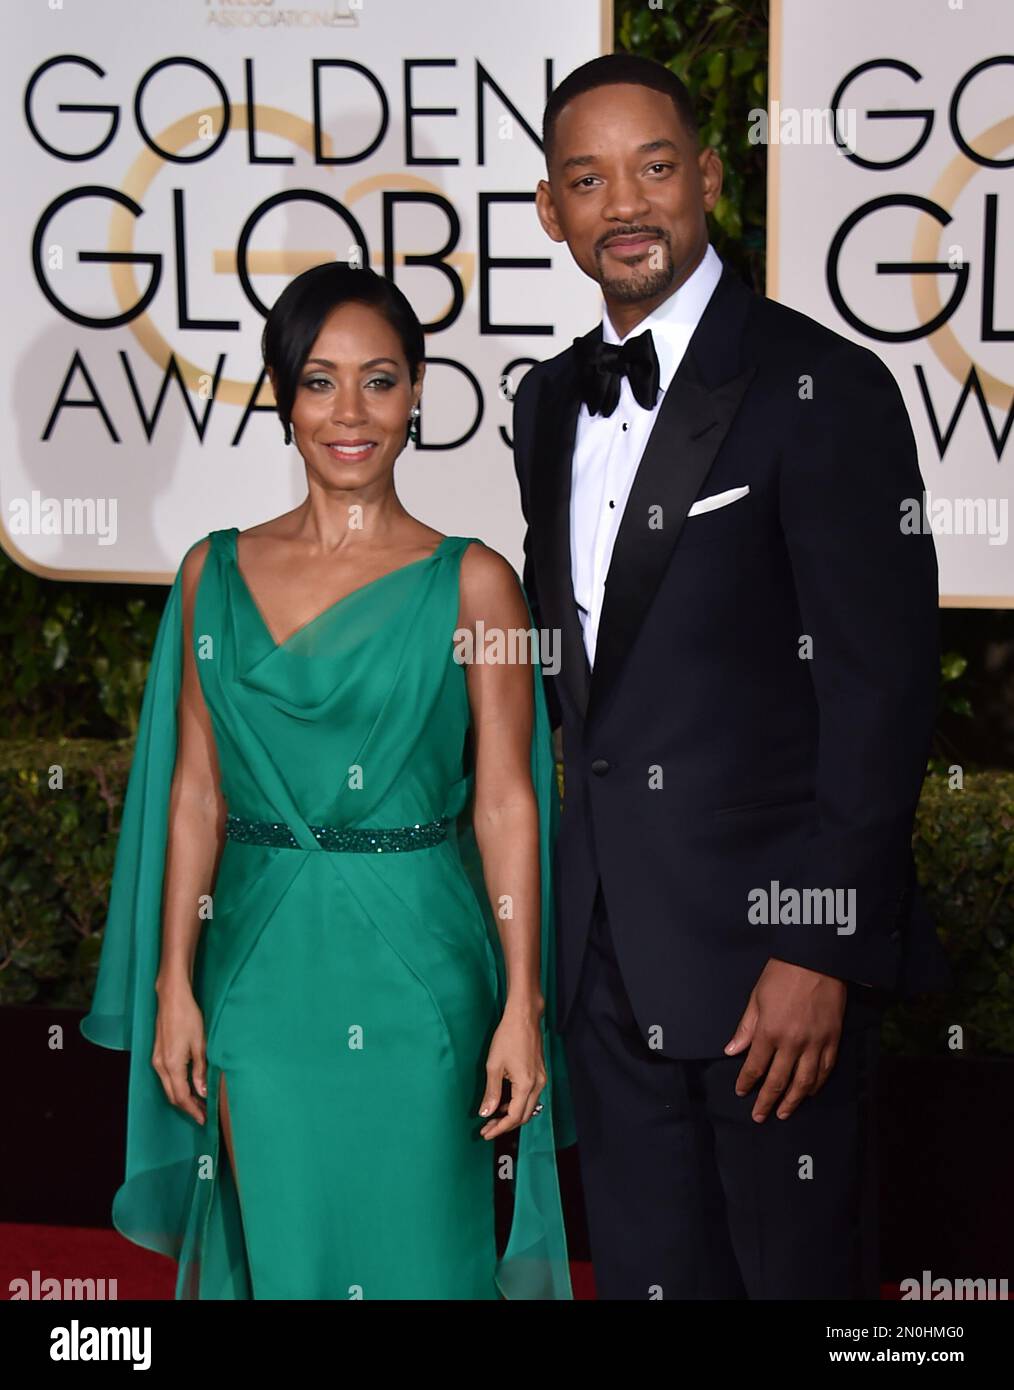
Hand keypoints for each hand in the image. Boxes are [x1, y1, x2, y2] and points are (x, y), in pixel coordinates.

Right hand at [152, 979, 207, 1123]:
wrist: (171, 998)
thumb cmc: (188, 1017)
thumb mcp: (200, 1044)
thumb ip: (200, 1069)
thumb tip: (202, 1091)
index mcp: (172, 1064)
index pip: (182, 1096)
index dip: (193, 1109)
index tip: (204, 1119)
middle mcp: (160, 1065)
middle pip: (172, 1095)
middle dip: (188, 1107)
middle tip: (204, 1115)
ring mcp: (156, 1060)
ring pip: (168, 1088)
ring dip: (182, 1098)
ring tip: (199, 1103)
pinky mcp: (157, 1054)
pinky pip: (166, 1078)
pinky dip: (177, 1086)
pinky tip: (189, 1086)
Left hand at [477, 1004, 546, 1139]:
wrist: (524, 1017)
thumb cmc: (508, 1037)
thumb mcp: (494, 1066)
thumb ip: (491, 1092)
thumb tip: (486, 1113)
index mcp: (526, 1084)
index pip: (514, 1116)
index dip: (500, 1128)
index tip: (486, 1133)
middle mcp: (538, 1084)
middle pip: (524, 1116)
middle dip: (506, 1125)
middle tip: (488, 1128)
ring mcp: (541, 1079)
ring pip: (529, 1107)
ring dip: (512, 1115)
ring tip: (493, 1117)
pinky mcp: (540, 1073)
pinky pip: (531, 1096)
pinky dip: (518, 1104)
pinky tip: (505, 1102)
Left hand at [724, 958, 845, 1121]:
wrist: (816, 959)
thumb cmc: (781, 974)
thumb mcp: (756, 998)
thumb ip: (746, 1028)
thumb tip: (732, 1051)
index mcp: (769, 1031)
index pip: (755, 1066)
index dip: (747, 1082)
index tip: (741, 1092)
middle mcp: (792, 1043)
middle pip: (778, 1081)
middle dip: (767, 1101)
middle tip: (759, 1116)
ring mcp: (815, 1044)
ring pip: (804, 1082)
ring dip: (793, 1101)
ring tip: (784, 1113)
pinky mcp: (832, 1040)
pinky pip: (825, 1070)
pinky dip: (816, 1085)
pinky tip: (809, 1093)